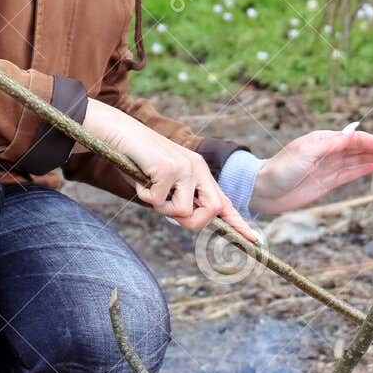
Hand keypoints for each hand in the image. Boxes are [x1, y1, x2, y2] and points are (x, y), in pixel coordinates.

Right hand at [80, 99, 262, 243]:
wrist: (117, 131)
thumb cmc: (137, 160)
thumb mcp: (163, 182)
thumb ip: (177, 199)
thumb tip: (185, 219)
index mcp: (199, 172)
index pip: (223, 201)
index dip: (238, 223)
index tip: (255, 241)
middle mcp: (197, 168)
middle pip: (213, 210)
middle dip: (192, 221)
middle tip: (167, 209)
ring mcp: (185, 167)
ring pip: (182, 211)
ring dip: (161, 207)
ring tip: (148, 186)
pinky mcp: (168, 168)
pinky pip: (157, 201)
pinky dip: (143, 195)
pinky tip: (139, 177)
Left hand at [248, 125, 372, 215]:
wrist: (262, 189)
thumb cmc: (280, 169)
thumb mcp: (305, 153)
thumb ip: (329, 145)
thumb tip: (353, 135)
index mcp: (326, 140)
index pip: (359, 140)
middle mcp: (330, 151)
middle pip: (364, 147)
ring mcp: (330, 166)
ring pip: (361, 159)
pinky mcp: (327, 181)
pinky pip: (351, 173)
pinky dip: (366, 167)